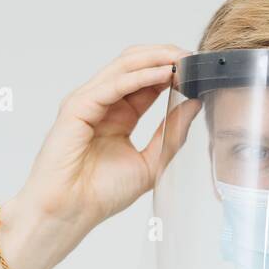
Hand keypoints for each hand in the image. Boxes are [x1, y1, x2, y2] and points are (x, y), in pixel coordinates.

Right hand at [17, 44, 201, 257]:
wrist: (70, 212)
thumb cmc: (101, 194)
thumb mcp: (151, 163)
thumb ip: (172, 135)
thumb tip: (195, 104)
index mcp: (119, 115)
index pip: (147, 81)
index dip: (172, 71)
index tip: (198, 69)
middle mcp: (102, 103)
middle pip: (135, 64)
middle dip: (165, 56)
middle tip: (193, 56)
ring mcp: (88, 102)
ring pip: (124, 67)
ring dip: (155, 59)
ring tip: (182, 58)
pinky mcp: (77, 107)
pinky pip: (113, 85)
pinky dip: (140, 77)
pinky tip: (164, 74)